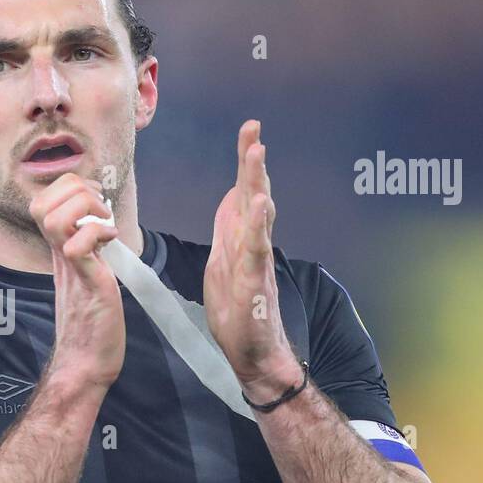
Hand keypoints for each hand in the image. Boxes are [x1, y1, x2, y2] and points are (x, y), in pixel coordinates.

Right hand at [30, 172, 124, 392]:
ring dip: (87, 211)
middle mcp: (59, 254)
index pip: (44, 199)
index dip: (70, 188)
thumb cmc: (92, 321)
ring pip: (55, 218)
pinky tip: (111, 245)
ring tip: (104, 227)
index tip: (96, 204)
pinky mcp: (87, 283)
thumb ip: (87, 248)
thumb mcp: (87, 273)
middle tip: (100, 212)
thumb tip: (97, 224)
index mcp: (59, 249)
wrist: (85, 361)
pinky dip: (97, 235)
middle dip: (77, 191)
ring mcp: (70, 268)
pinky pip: (78, 247)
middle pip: (43, 201)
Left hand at [203, 120, 300, 401]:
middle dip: (252, 161)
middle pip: (254, 195)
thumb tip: (231, 199)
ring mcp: (257, 263)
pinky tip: (259, 205)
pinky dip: (258, 226)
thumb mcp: (223, 264)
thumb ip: (228, 231)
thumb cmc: (240, 312)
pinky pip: (257, 250)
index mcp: (242, 240)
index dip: (245, 163)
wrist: (254, 353)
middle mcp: (254, 245)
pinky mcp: (256, 283)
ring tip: (256, 153)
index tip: (248, 131)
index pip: (243, 193)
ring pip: (258, 216)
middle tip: (252, 128)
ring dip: (257, 183)